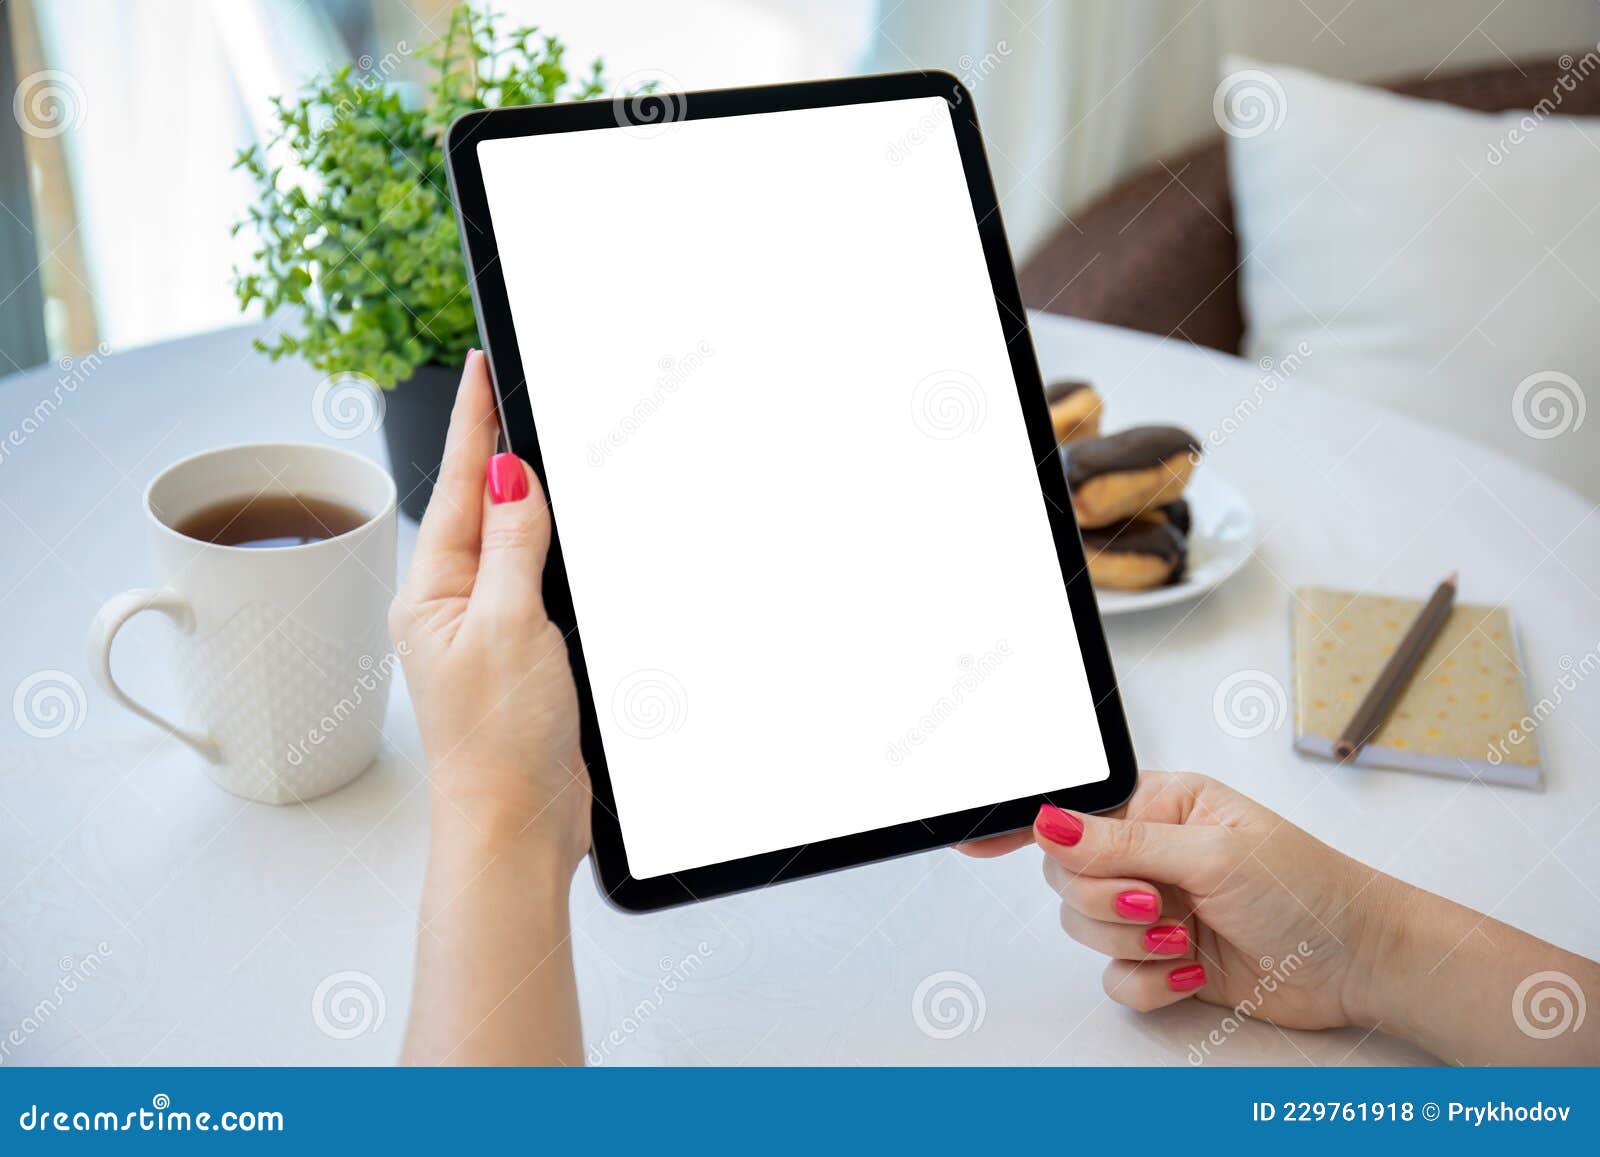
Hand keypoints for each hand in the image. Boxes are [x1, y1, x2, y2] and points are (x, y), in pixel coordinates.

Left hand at [388, 350, 587, 870]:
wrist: (516, 826)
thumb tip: (513, 477)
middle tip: (507, 388)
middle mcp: (453, 609)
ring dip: (524, 500)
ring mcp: (486, 634)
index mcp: (432, 594)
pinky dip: (550, 553)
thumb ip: (513, 547)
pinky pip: (534, 587)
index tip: (482, 366)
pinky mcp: (520, 660)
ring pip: (510, 546)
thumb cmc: (498, 742)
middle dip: (496, 449)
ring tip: (529, 444)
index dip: (475, 423)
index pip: (461, 487)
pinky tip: (561, 540)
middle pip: (480, 509)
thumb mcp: (508, 627)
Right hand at [963, 771, 1392, 1028]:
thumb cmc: (1308, 889)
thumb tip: (1051, 820)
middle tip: (1156, 904)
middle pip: (1067, 874)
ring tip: (1183, 937)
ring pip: (1084, 928)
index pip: (1075, 807)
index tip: (978, 842)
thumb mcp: (1212, 854)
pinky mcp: (1165, 959)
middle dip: (1105, 899)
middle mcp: (1150, 852)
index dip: (1025, 824)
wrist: (1359, 963)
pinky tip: (1193, 970)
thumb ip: (1122, 840)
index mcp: (1160, 803)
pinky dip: (1150, 981)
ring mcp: (1155, 907)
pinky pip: (1115, 977)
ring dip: (1130, 941)